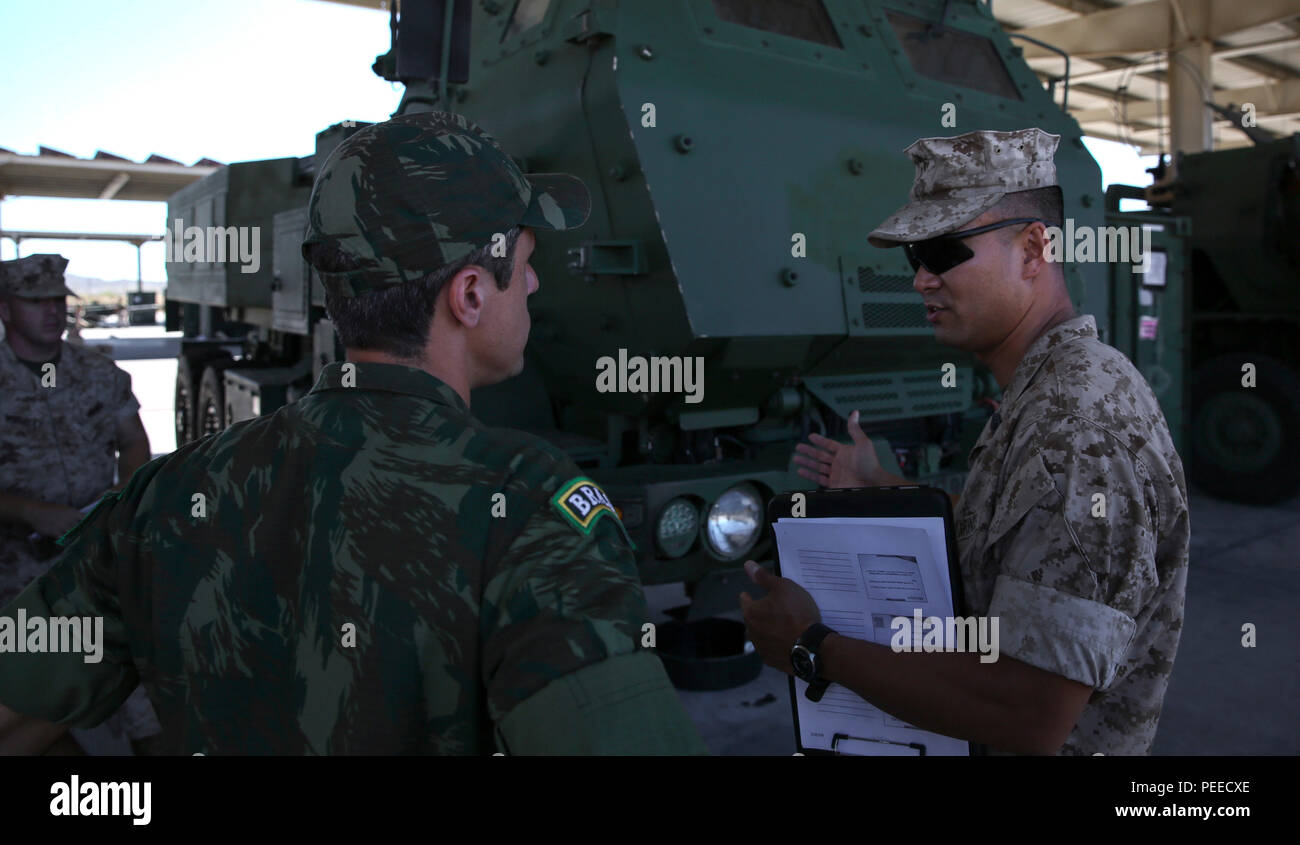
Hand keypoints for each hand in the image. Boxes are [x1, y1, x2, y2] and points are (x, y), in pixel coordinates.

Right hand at [25, 502, 83, 538]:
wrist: (36, 512)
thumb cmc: (49, 509)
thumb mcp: (64, 509)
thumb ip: (72, 515)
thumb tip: (81, 519)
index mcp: (73, 512)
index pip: (86, 519)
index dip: (88, 523)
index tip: (90, 526)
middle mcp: (70, 520)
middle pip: (81, 528)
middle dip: (82, 531)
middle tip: (84, 535)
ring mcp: (63, 527)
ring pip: (73, 534)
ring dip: (74, 536)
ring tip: (76, 539)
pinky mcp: (56, 533)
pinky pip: (64, 539)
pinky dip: (66, 540)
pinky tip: (66, 540)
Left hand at [739, 560, 820, 674]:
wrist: (811, 646)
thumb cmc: (797, 613)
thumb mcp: (783, 587)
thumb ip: (764, 577)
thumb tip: (747, 565)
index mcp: (751, 613)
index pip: (745, 602)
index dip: (747, 596)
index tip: (747, 595)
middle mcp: (752, 633)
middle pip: (752, 620)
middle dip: (758, 614)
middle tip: (769, 610)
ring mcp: (762, 649)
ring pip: (760, 636)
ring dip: (765, 630)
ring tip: (777, 626)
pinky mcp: (772, 661)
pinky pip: (770, 649)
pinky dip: (775, 644)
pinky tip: (784, 641)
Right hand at [792, 410, 881, 487]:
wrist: (872, 483)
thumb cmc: (869, 464)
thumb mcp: (862, 443)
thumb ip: (854, 429)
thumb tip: (854, 413)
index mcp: (845, 452)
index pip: (829, 444)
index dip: (820, 440)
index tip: (811, 436)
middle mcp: (839, 463)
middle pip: (820, 455)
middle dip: (809, 451)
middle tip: (798, 447)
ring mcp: (835, 474)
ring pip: (817, 467)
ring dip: (806, 462)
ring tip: (795, 458)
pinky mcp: (833, 484)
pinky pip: (818, 479)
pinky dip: (809, 475)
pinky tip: (801, 471)